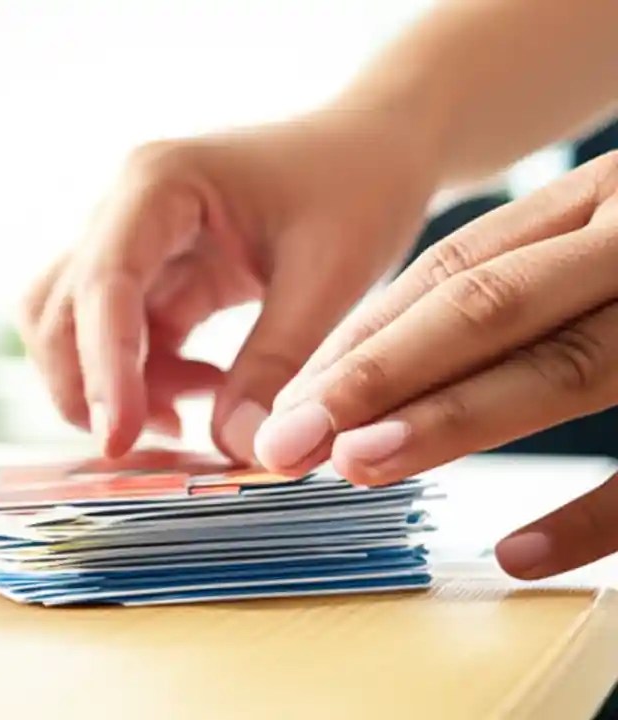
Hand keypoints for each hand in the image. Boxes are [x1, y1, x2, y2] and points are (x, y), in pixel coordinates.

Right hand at [18, 111, 436, 458]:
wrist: (376, 149)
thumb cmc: (359, 186)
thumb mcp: (330, 278)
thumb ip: (278, 364)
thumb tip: (240, 449)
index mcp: (159, 184)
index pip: (104, 284)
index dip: (103, 366)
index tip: (118, 438)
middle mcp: (125, 208)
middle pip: (59, 311)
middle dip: (88, 386)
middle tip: (143, 446)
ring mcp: (129, 241)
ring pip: (73, 329)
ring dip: (109, 385)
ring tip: (184, 415)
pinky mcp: (149, 274)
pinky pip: (118, 340)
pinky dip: (144, 380)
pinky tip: (207, 390)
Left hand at [256, 151, 617, 579]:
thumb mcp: (596, 235)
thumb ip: (510, 285)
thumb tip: (365, 367)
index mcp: (595, 205)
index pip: (456, 272)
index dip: (366, 338)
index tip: (289, 401)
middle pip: (491, 309)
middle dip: (381, 375)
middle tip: (295, 436)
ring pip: (566, 367)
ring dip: (455, 422)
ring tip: (363, 465)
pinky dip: (595, 513)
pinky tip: (516, 553)